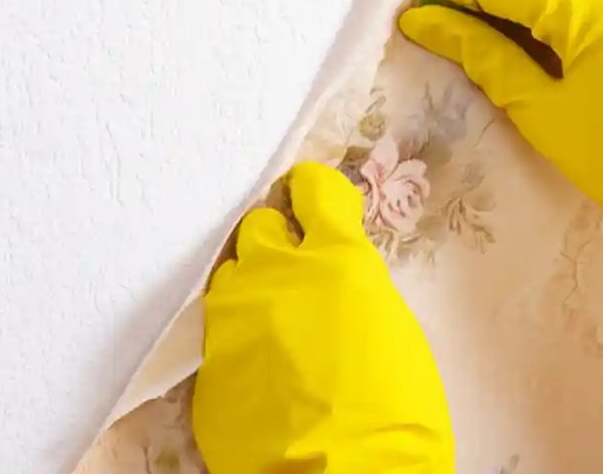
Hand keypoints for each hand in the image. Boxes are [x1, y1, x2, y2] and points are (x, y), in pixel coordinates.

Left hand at [193, 162, 452, 473]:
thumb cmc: (396, 411)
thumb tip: (336, 288)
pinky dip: (237, 345)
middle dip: (275, 242)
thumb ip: (353, 290)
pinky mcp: (207, 362)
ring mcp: (231, 317)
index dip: (313, 190)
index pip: (315, 192)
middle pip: (258, 227)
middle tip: (291, 269)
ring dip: (250, 290)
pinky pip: (218, 337)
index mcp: (334, 259)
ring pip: (229, 278)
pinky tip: (259, 372)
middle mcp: (274, 274)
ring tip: (271, 324)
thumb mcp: (394, 331)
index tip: (311, 194)